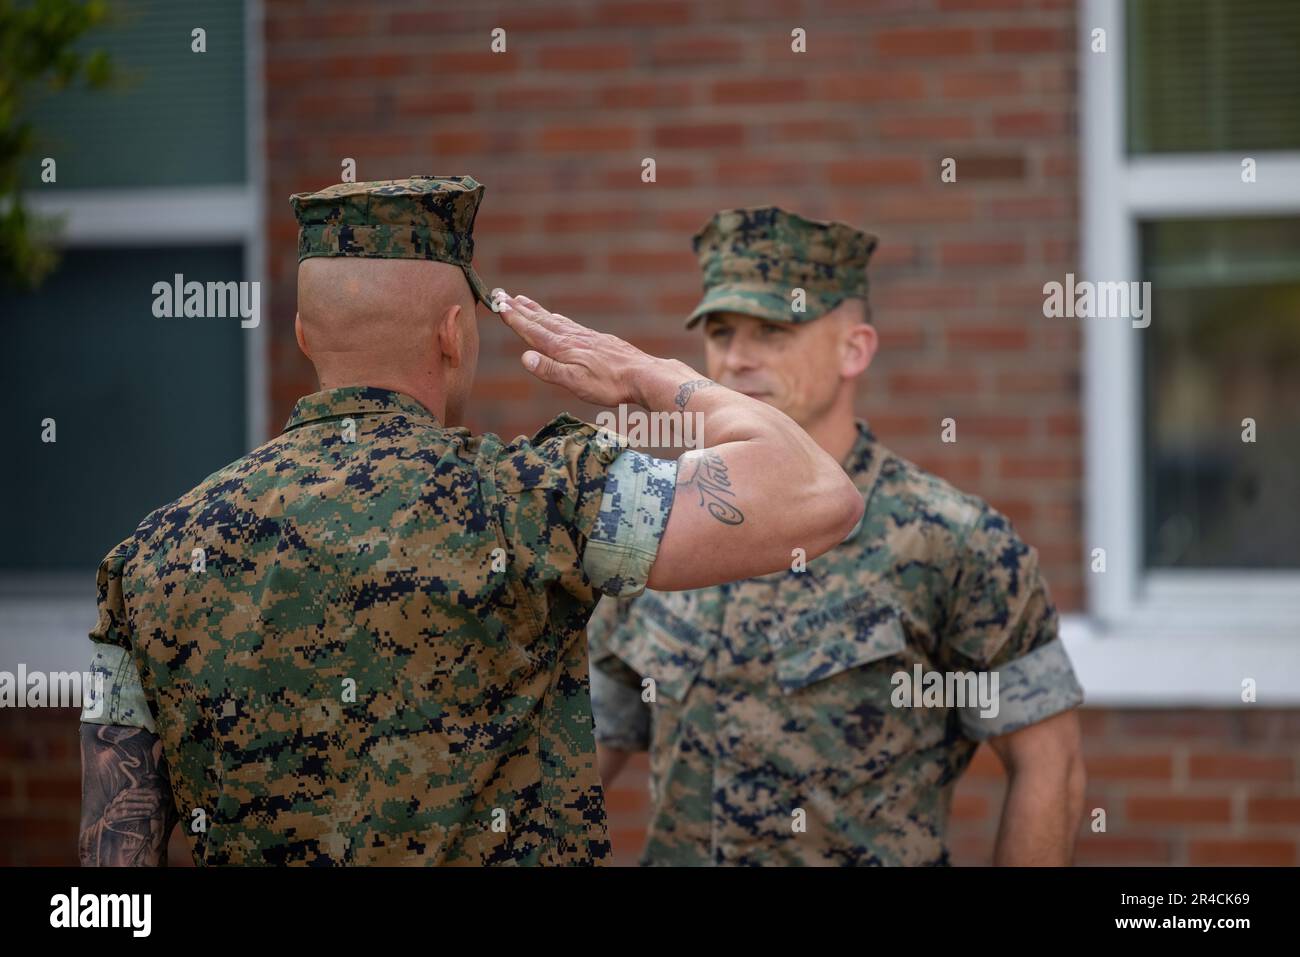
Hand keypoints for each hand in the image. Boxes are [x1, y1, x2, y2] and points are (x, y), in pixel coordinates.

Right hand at [495, 292, 659, 407]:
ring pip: (554, 320)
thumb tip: (525, 357)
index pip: (532, 331)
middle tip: (501, 294)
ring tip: (522, 300)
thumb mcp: (576, 383)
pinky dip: (555, 318)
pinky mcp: (596, 340)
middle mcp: (571, 338)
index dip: (514, 318)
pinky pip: (569, 324)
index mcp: (563, 348)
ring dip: (535, 310)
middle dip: (519, 308)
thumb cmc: (610, 384)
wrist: (643, 375)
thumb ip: (550, 370)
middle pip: (540, 320)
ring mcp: (585, 337)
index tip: (498, 304)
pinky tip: (556, 319)